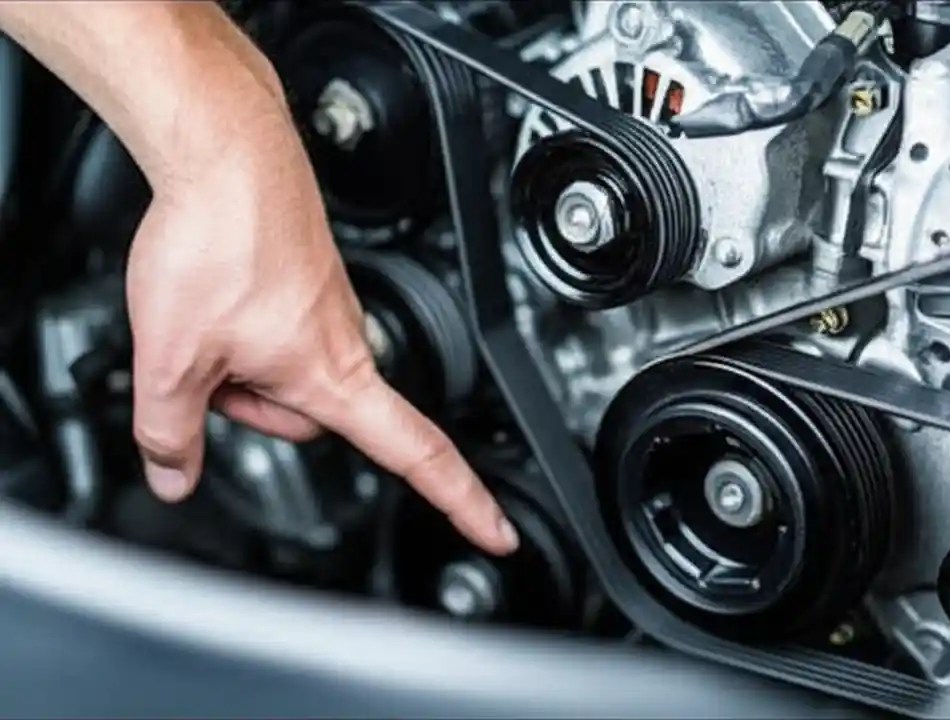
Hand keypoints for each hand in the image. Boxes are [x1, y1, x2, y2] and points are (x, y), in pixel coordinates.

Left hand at [125, 108, 518, 555]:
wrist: (225, 156)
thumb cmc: (221, 239)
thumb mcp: (170, 357)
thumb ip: (169, 433)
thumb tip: (172, 475)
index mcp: (334, 373)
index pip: (417, 454)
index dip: (462, 501)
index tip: (496, 531)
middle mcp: (345, 342)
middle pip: (309, 418)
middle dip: (253, 410)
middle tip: (204, 368)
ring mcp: (327, 312)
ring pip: (283, 375)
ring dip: (240, 369)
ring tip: (203, 321)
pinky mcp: (304, 285)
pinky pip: (275, 335)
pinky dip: (238, 332)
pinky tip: (211, 299)